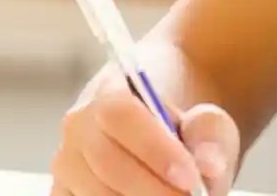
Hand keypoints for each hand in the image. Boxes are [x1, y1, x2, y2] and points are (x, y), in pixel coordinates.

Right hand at [51, 66, 240, 195]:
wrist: (167, 139)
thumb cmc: (184, 128)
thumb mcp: (207, 121)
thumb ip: (209, 135)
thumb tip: (208, 165)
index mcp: (110, 90)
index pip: (120, 113)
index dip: (154, 149)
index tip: (191, 177)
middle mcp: (78, 126)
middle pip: (105, 160)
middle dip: (152, 189)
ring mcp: (67, 164)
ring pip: (94, 192)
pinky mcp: (66, 192)